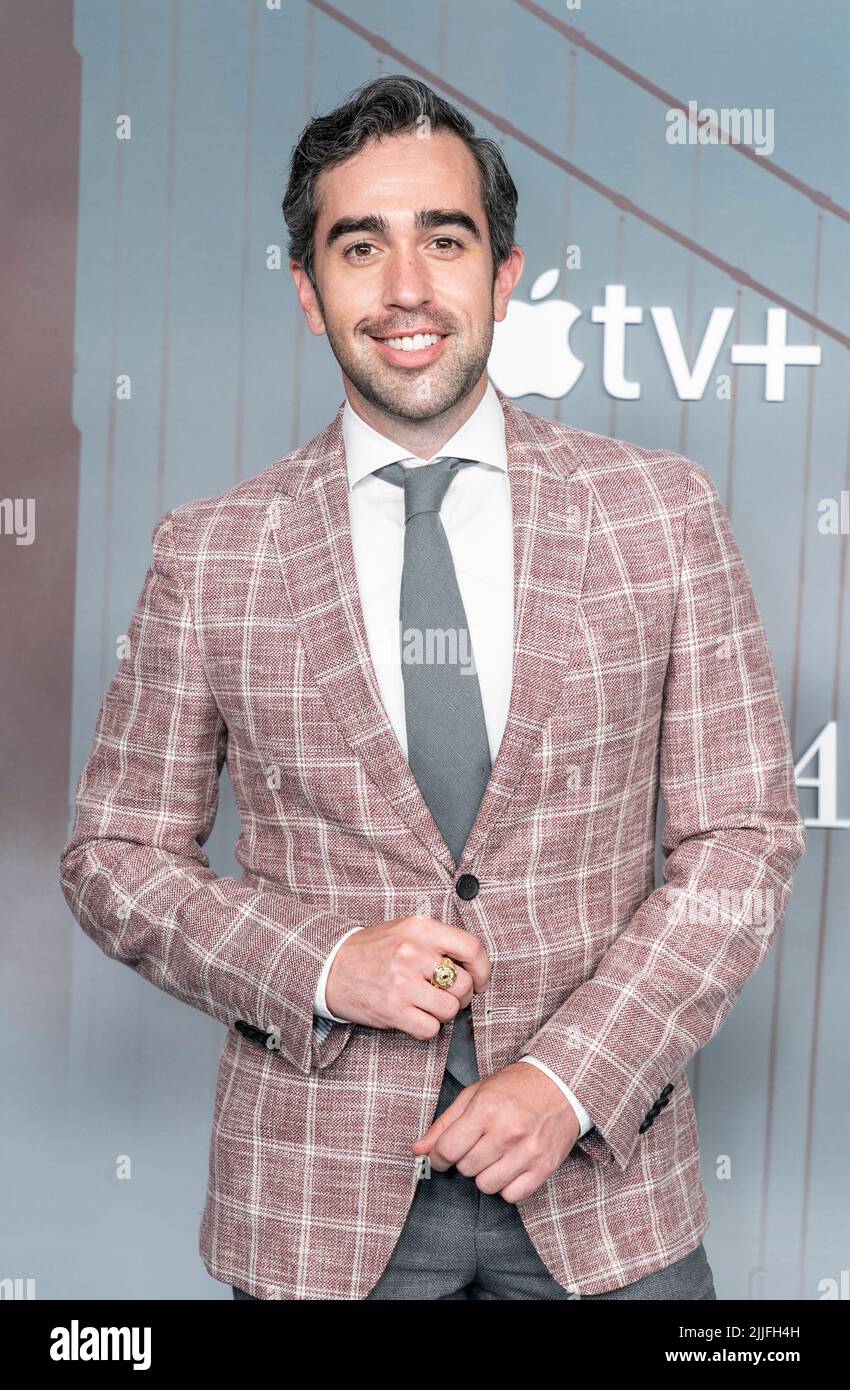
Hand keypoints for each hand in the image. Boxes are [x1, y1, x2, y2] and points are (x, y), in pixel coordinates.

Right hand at [324, 914, 490, 1037]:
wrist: (329, 967)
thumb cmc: (372, 950)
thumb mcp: (405, 930)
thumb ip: (438, 941)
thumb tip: (473, 964)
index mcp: (420, 928)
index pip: (471, 948)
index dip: (482, 969)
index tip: (479, 979)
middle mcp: (413, 953)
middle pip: (463, 984)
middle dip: (462, 995)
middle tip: (448, 995)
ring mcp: (402, 982)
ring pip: (450, 1009)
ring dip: (444, 1013)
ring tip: (427, 1005)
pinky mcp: (392, 1010)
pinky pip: (430, 1029)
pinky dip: (426, 1028)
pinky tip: (414, 1017)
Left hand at [411, 1061, 580, 1202]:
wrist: (561, 1084)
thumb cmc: (515, 1088)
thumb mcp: (475, 1094)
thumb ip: (444, 1124)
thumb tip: (417, 1150)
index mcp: (486, 1109)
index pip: (448, 1149)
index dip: (439, 1156)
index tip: (442, 1155)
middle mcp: (507, 1131)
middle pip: (466, 1168)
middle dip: (465, 1160)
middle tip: (477, 1145)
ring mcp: (527, 1152)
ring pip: (487, 1185)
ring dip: (485, 1174)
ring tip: (495, 1155)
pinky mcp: (544, 1167)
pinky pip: (512, 1195)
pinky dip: (507, 1186)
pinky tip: (510, 1166)